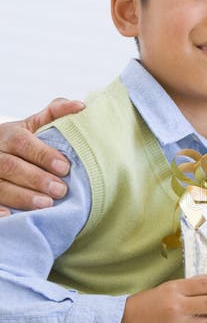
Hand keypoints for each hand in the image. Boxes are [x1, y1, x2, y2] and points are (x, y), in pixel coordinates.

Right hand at [0, 98, 84, 214]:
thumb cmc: (20, 142)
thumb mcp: (34, 125)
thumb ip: (55, 113)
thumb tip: (81, 106)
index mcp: (8, 135)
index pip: (24, 144)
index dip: (44, 155)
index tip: (65, 168)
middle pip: (10, 166)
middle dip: (36, 179)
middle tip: (60, 190)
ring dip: (22, 197)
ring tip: (46, 205)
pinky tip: (12, 216)